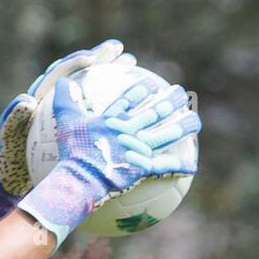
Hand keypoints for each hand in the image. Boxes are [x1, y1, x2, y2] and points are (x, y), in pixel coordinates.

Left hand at [0, 39, 132, 226]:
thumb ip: (15, 118)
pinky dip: (128, 129)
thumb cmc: (13, 159)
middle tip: (125, 56)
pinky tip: (142, 129)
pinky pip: (109, 131)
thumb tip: (26, 101)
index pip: (64, 72)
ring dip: (126, 93)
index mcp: (46, 100)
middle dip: (108, 63)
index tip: (96, 55)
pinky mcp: (87, 140)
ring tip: (143, 84)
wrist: (17, 182)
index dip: (79, 61)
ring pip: (104, 102)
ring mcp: (78, 124)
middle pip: (89, 78)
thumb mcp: (12, 138)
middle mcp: (63, 108)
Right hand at [18, 74, 200, 245]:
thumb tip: (63, 82)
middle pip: (155, 113)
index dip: (141, 92)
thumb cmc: (72, 151)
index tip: (151, 85)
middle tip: (181, 94)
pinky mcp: (143, 167)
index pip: (129, 101)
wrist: (83, 176)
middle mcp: (130, 131)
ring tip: (195, 121)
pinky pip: (165, 167)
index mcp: (113, 121)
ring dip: (183, 127)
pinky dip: (179, 166)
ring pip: (167, 134)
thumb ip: (65, 100)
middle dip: (170, 101)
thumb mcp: (66, 122)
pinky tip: (192, 166)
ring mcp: (139, 149)